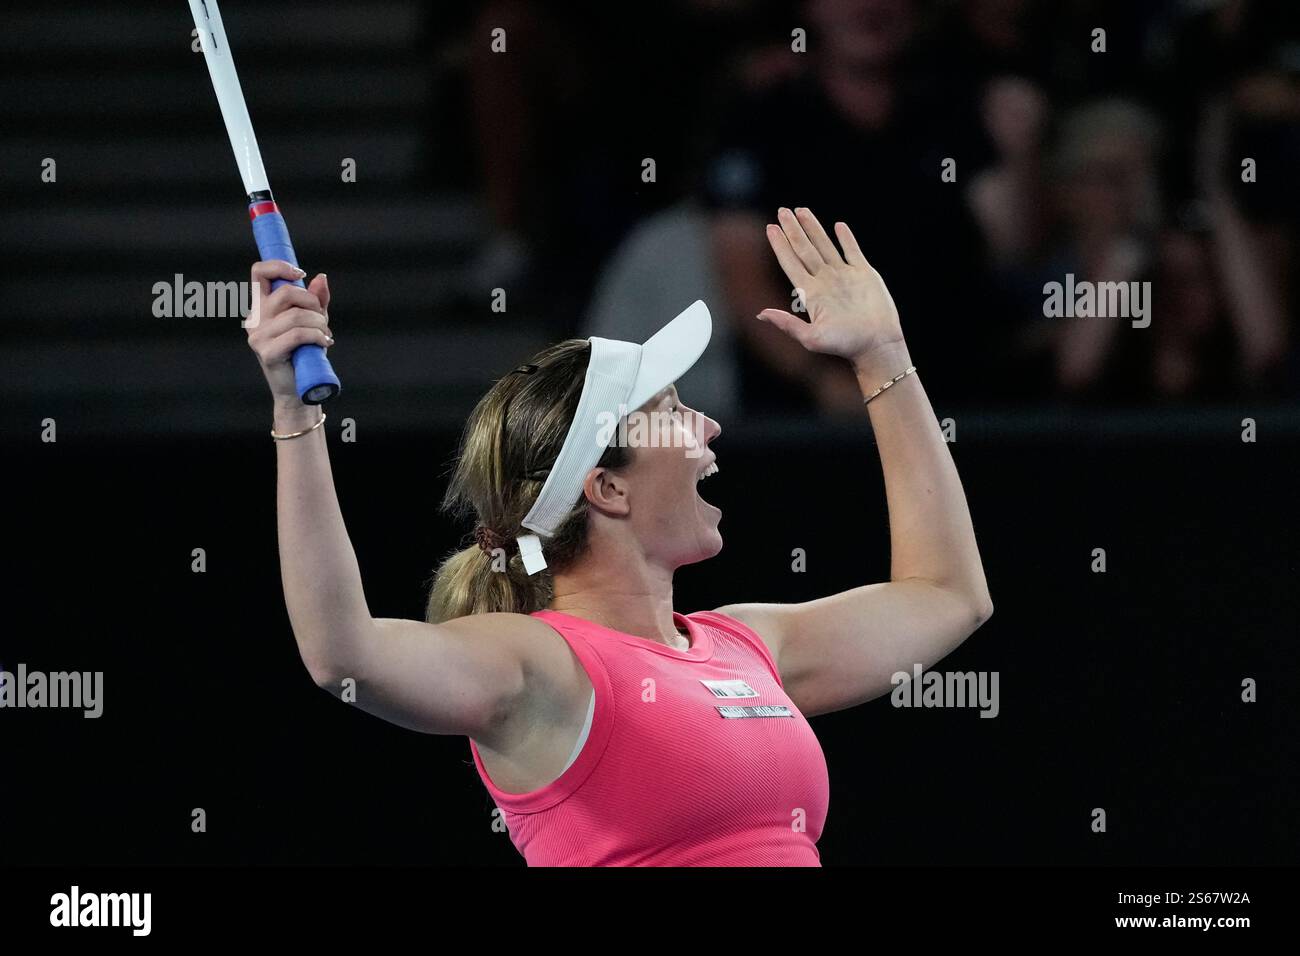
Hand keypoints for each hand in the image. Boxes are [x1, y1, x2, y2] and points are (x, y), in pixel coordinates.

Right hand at [245, 260, 332, 405]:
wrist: (299, 387)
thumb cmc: (304, 352)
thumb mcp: (313, 321)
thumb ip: (316, 300)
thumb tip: (321, 277)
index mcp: (261, 306)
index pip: (259, 273)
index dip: (279, 266)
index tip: (300, 274)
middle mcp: (255, 318)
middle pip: (286, 292)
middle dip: (312, 302)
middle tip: (322, 318)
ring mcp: (258, 336)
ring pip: (296, 316)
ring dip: (319, 323)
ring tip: (325, 334)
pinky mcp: (267, 352)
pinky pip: (297, 335)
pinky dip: (316, 336)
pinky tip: (323, 343)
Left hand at [758, 207, 903, 364]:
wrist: (876, 345)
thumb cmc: (844, 345)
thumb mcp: (811, 338)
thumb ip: (787, 324)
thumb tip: (760, 314)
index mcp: (811, 293)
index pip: (790, 262)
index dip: (780, 245)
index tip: (770, 228)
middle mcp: (824, 281)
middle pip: (804, 249)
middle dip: (793, 229)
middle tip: (782, 211)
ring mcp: (844, 276)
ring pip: (825, 245)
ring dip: (813, 228)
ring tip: (802, 210)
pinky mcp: (864, 274)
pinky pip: (852, 251)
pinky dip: (846, 238)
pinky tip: (838, 226)